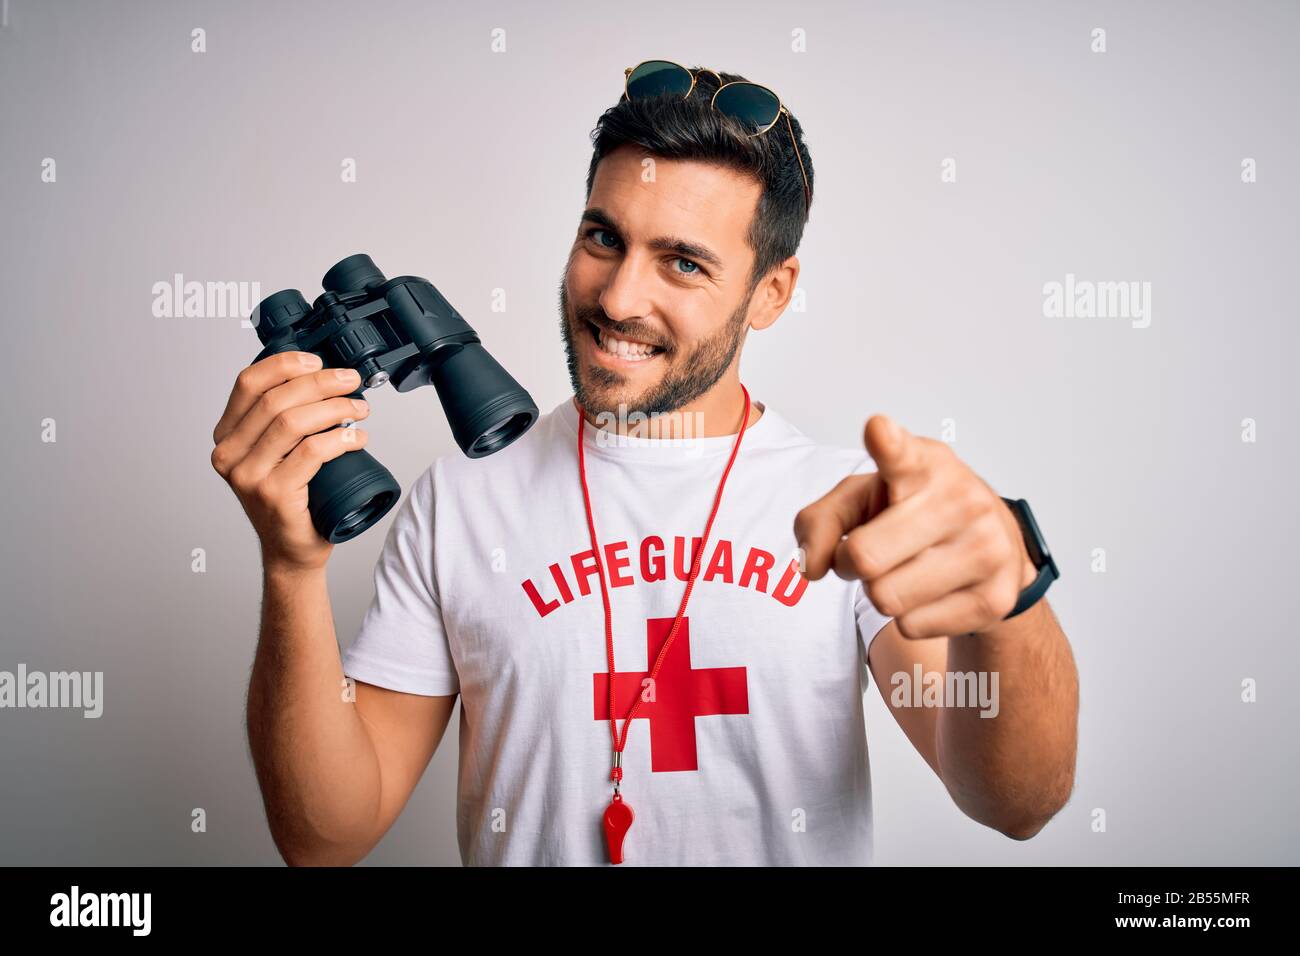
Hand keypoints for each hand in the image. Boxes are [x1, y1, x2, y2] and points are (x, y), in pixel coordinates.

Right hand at [210, 352, 371, 572]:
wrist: (293, 548)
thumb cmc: (293, 498)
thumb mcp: (277, 451)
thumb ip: (282, 418)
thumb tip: (321, 377)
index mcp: (227, 436)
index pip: (248, 383)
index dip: (285, 364)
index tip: (317, 361)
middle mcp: (230, 455)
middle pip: (275, 399)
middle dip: (320, 383)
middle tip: (351, 382)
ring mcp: (248, 476)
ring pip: (292, 423)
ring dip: (334, 408)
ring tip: (359, 409)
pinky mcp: (273, 494)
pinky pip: (310, 452)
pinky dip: (339, 439)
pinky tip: (356, 438)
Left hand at [794, 415, 1037, 638]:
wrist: (992, 545)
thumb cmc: (913, 512)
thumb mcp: (860, 500)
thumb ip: (818, 523)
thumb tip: (810, 568)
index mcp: (922, 464)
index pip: (900, 453)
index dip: (887, 444)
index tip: (878, 432)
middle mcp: (960, 500)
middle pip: (864, 557)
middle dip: (851, 563)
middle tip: (869, 552)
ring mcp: (985, 548)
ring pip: (886, 599)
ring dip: (880, 592)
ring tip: (903, 568)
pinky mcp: (994, 598)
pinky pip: (911, 626)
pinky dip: (909, 616)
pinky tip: (931, 591)